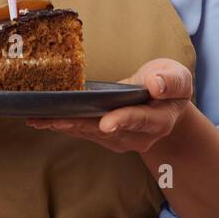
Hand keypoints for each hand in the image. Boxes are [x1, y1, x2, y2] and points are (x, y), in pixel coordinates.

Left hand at [25, 58, 193, 153]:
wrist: (164, 101)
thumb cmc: (169, 84)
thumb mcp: (177, 77)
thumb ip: (170, 81)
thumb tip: (156, 84)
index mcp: (160, 120)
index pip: (140, 120)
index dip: (123, 121)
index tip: (106, 123)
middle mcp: (140, 136)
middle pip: (107, 131)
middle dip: (80, 124)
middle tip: (56, 119)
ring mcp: (121, 139)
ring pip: (91, 132)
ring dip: (65, 125)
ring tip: (41, 118)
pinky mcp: (106, 137)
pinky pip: (84, 131)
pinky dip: (64, 124)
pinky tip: (43, 119)